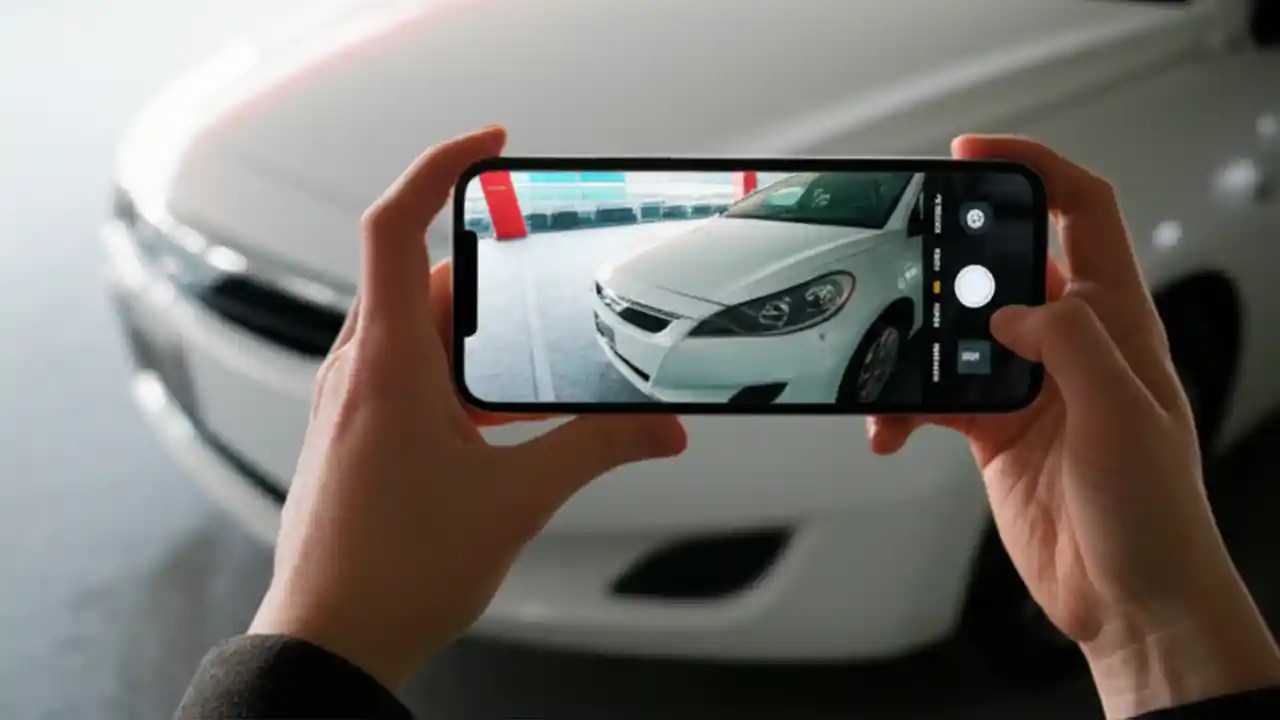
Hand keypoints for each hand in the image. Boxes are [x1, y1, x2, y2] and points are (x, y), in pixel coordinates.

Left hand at [248, 126, 686, 690]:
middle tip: (551, 281)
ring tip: (542, 360)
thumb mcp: (516, 500)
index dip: (438, 168)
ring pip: (421, 333)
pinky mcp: (360, 434)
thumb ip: (596, 448)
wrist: (331, 642)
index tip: (489, 148)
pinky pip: (413, 377)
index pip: (392, 226)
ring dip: (480, 336)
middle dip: (493, 277)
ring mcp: (354, 403)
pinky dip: (463, 379)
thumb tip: (659, 429)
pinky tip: (509, 418)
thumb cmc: (392, 573)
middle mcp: (359, 371)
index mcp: (387, 364)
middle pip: (424, 280)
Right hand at [868, 136, 1279, 717]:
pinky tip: (888, 428)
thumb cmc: (1154, 516)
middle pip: (1003, 264)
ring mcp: (1027, 385)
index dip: (1033, 169)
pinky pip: (932, 396)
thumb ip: (1070, 344)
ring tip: (883, 354)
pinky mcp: (991, 428)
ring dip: (913, 341)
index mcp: (1116, 323)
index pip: (1082, 215)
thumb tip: (1012, 307)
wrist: (1127, 599)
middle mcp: (1069, 344)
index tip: (974, 155)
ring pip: (955, 330)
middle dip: (949, 253)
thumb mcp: (1124, 417)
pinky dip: (901, 408)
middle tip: (901, 252)